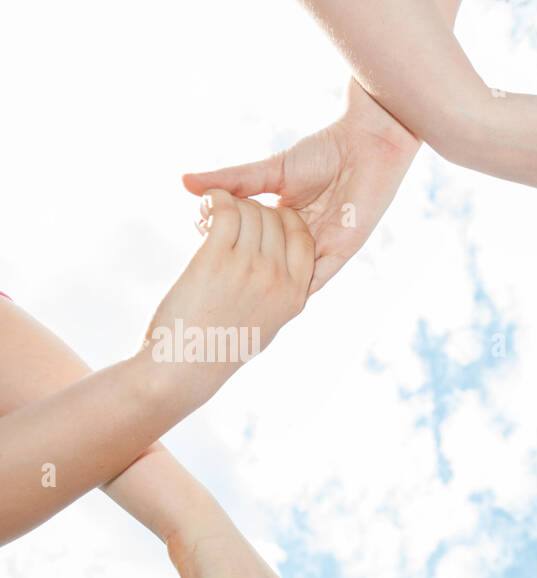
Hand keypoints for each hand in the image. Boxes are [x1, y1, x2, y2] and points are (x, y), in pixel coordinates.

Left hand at [147, 190, 313, 358]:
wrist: (182, 369)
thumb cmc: (219, 348)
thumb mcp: (265, 324)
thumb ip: (278, 293)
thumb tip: (277, 263)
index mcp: (294, 295)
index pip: (304, 237)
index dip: (283, 222)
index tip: (260, 226)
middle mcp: (277, 280)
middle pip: (276, 218)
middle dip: (252, 211)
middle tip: (229, 220)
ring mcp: (248, 269)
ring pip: (250, 209)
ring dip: (230, 204)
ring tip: (210, 215)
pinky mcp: (215, 260)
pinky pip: (224, 210)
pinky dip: (213, 200)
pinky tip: (203, 207)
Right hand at [183, 80, 418, 295]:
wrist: (367, 144)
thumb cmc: (324, 151)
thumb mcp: (270, 171)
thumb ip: (232, 181)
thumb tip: (185, 183)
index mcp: (286, 219)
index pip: (253, 242)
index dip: (229, 252)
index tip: (200, 265)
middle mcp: (303, 237)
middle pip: (270, 264)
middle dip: (247, 279)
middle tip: (214, 291)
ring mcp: (323, 246)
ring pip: (292, 274)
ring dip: (270, 290)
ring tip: (240, 307)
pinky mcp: (343, 250)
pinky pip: (320, 276)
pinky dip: (300, 289)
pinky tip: (277, 307)